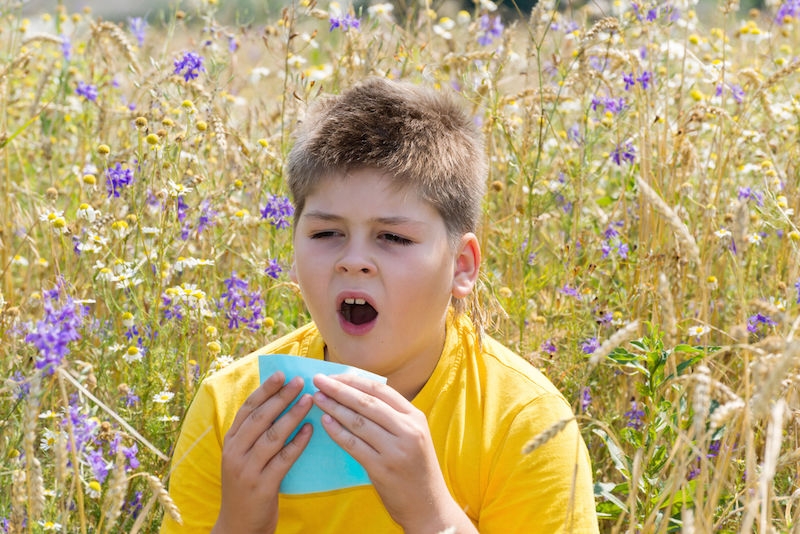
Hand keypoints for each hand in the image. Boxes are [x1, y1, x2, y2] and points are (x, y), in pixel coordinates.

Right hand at [213, 371, 312, 533]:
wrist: (239, 526)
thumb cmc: (247, 485)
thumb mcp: (243, 457)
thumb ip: (255, 433)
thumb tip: (279, 402)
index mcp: (230, 442)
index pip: (247, 409)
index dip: (264, 390)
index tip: (281, 373)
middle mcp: (235, 453)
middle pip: (260, 418)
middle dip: (281, 397)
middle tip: (300, 381)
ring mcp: (247, 470)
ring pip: (272, 436)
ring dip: (292, 415)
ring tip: (310, 400)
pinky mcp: (263, 486)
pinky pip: (283, 459)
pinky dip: (298, 443)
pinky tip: (311, 430)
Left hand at [312, 373, 476, 532]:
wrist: (428, 506)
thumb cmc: (415, 468)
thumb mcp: (413, 435)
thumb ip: (392, 416)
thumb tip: (357, 392)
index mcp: (415, 417)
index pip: (380, 390)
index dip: (353, 380)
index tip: (333, 375)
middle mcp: (408, 430)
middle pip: (367, 402)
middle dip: (339, 389)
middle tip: (318, 380)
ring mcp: (396, 450)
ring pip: (358, 421)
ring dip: (334, 407)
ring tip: (317, 398)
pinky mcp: (383, 469)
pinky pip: (354, 445)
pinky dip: (337, 431)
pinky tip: (325, 421)